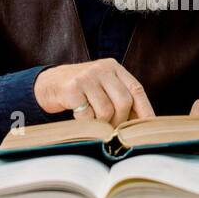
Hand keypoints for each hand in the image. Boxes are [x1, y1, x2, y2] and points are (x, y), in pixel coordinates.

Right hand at [34, 58, 153, 125]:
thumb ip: (119, 98)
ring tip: (94, 122)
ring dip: (102, 124)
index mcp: (113, 68)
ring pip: (106, 111)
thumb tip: (140, 125)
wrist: (48, 84)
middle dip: (120, 121)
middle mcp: (102, 68)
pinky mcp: (72, 88)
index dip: (145, 109)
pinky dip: (86, 123)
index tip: (150, 127)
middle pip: (124, 102)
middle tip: (112, 129)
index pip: (136, 89)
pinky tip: (79, 117)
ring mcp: (86, 77)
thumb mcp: (102, 87)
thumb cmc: (81, 91)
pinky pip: (88, 116)